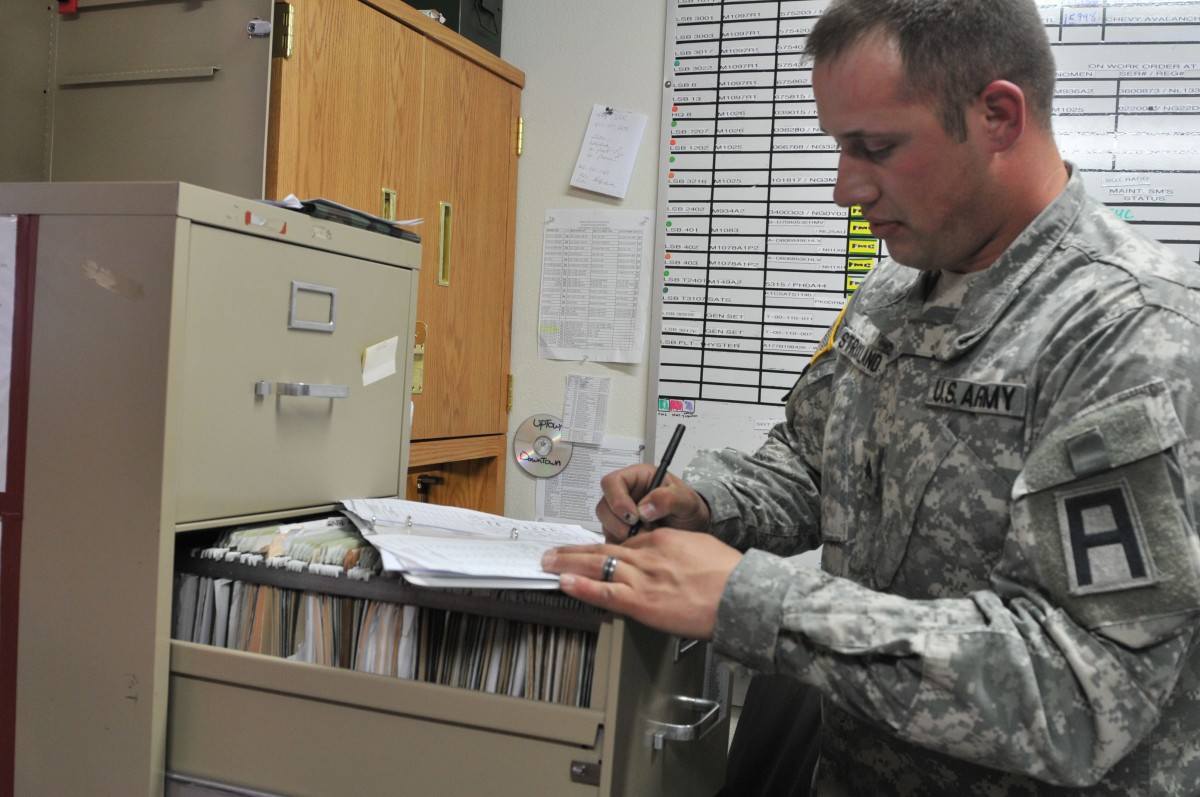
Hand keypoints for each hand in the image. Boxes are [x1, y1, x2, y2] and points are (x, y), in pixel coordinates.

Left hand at [540, 528, 741, 640]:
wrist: (742, 595)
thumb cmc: (732, 578)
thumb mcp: (706, 552)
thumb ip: (684, 555)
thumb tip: (677, 566)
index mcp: (665, 541)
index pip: (628, 544)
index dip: (607, 551)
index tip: (595, 554)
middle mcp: (649, 554)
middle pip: (605, 548)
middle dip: (575, 550)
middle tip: (554, 551)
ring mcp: (643, 577)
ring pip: (597, 564)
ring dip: (567, 563)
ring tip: (547, 563)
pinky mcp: (642, 600)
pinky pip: (604, 592)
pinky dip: (581, 586)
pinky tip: (563, 583)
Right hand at [595, 464, 710, 542]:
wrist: (693, 527)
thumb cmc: (689, 508)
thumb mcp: (686, 500)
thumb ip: (668, 499)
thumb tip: (644, 508)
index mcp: (637, 478)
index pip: (612, 482)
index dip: (617, 499)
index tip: (634, 517)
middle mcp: (625, 494)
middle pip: (603, 506)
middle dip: (618, 523)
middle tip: (639, 533)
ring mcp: (620, 514)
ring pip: (605, 524)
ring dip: (621, 536)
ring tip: (646, 538)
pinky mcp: (621, 531)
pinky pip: (611, 539)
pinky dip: (622, 546)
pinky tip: (640, 545)